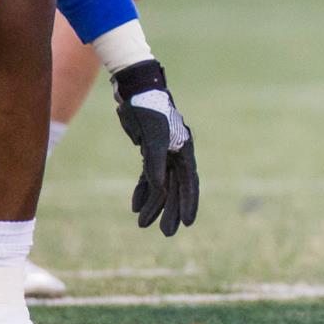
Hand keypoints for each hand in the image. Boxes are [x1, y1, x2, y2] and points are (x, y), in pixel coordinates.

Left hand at [111, 59, 198, 235]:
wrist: (134, 90)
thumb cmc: (147, 109)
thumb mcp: (152, 136)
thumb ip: (155, 161)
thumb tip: (159, 187)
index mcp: (183, 150)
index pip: (189, 182)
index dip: (189, 203)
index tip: (187, 223)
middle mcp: (176, 154)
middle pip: (175, 188)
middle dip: (170, 211)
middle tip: (167, 233)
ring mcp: (163, 153)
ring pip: (161, 185)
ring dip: (154, 205)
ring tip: (143, 225)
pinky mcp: (149, 152)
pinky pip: (148, 177)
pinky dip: (143, 191)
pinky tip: (136, 206)